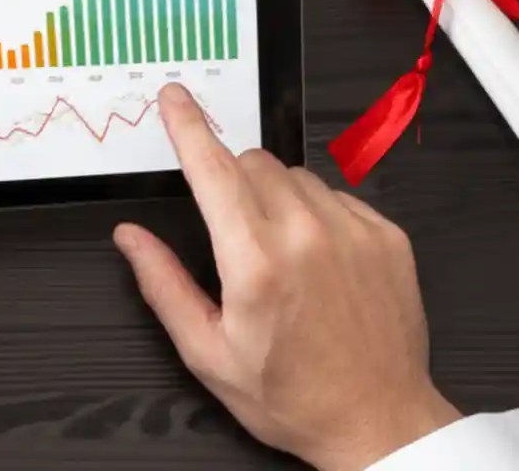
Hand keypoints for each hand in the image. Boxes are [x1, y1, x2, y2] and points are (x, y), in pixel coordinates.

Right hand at [114, 83, 460, 470]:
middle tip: (236, 237)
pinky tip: (319, 261)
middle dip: (232, 183)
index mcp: (255, 262)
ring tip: (282, 258)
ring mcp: (354, 230)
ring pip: (296, 175)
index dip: (188, 127)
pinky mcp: (387, 235)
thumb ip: (164, 285)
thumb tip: (131, 238)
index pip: (211, 170)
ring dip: (277, 198)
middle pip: (253, 163)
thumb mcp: (208, 354)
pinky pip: (338, 195)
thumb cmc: (293, 396)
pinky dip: (319, 214)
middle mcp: (307, 235)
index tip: (176, 98)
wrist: (377, 420)